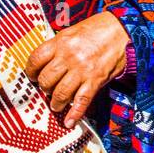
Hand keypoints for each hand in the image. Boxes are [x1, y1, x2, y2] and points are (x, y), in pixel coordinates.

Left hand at [25, 11, 129, 129]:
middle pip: (47, 80)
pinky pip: (82, 101)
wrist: (122, 29)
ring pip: (61, 93)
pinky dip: (75, 114)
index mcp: (60, 42)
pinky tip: (69, 122)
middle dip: (45, 88)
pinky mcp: (95, 80)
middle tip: (48, 90)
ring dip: (56, 103)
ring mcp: (82, 70)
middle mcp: (68, 57)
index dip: (31, 72)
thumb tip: (46, 63)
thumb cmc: (96, 29)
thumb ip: (58, 47)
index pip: (35, 60)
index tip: (33, 76)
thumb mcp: (72, 32)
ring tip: (56, 106)